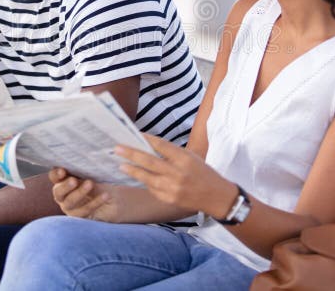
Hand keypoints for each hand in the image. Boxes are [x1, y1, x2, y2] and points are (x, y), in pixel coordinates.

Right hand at [49, 168, 120, 221]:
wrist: (115, 199)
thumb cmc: (101, 179)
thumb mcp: (94, 171)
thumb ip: (87, 167)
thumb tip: (89, 157)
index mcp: (63, 179)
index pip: (54, 176)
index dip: (56, 174)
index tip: (63, 171)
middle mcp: (63, 194)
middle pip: (58, 191)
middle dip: (65, 186)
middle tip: (74, 180)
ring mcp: (70, 206)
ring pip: (70, 202)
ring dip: (80, 192)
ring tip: (90, 183)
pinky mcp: (80, 215)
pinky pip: (85, 210)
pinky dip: (95, 202)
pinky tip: (105, 195)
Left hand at [116, 134, 237, 219]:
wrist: (216, 197)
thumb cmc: (203, 173)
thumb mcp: (191, 158)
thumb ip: (172, 153)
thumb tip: (149, 147)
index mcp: (185, 159)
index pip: (161, 146)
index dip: (146, 139)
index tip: (134, 134)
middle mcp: (177, 173)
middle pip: (149, 161)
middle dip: (131, 154)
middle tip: (117, 148)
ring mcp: (172, 188)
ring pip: (147, 177)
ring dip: (132, 170)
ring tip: (121, 164)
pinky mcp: (169, 199)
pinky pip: (152, 188)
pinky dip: (143, 181)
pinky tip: (136, 176)